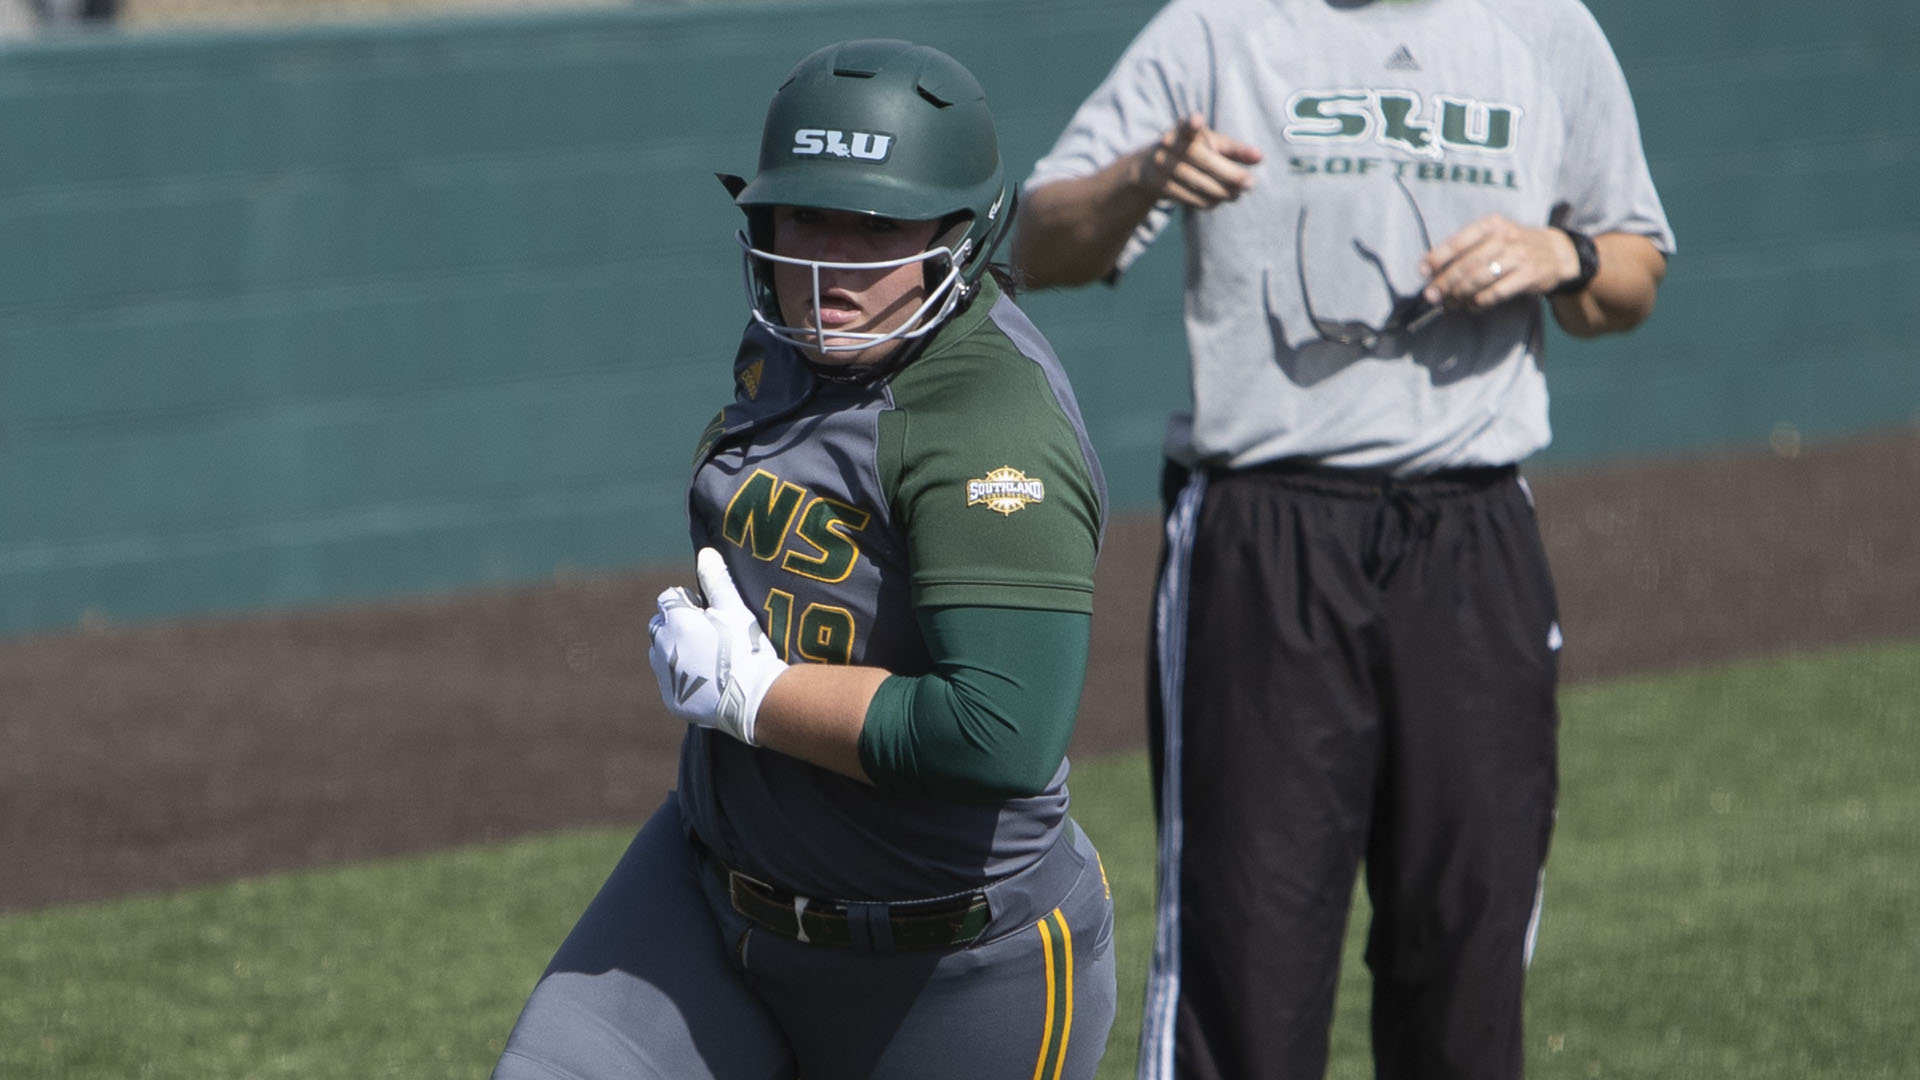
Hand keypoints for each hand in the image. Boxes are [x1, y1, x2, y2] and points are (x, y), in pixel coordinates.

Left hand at [646, 547, 787, 744]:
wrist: (756, 698)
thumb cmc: (748, 648)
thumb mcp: (735, 610)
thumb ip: (716, 581)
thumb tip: (705, 552)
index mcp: (676, 621)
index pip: (668, 599)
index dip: (689, 602)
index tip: (708, 611)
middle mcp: (662, 647)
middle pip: (660, 626)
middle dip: (677, 625)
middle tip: (708, 634)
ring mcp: (665, 676)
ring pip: (660, 653)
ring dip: (675, 650)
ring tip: (707, 657)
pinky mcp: (671, 699)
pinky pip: (669, 681)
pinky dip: (681, 677)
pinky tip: (706, 680)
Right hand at [1134, 113, 1262, 208]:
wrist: (1148, 167)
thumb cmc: (1191, 151)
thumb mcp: (1211, 144)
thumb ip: (1234, 150)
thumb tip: (1259, 157)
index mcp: (1183, 131)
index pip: (1187, 126)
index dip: (1191, 124)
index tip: (1196, 120)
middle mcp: (1169, 145)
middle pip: (1202, 160)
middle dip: (1228, 173)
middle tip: (1250, 183)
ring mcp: (1163, 166)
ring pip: (1197, 182)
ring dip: (1221, 191)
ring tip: (1238, 194)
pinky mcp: (1161, 186)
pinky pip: (1189, 197)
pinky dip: (1208, 200)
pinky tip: (1220, 199)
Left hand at [1419, 214, 1580, 311]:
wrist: (1558, 253)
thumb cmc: (1515, 246)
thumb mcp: (1494, 236)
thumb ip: (1467, 248)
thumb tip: (1433, 271)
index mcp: (1491, 224)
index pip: (1458, 241)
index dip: (1437, 257)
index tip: (1422, 271)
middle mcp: (1505, 237)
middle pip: (1466, 263)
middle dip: (1445, 282)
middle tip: (1431, 296)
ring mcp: (1518, 256)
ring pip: (1479, 279)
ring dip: (1459, 295)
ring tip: (1449, 304)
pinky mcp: (1528, 275)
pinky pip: (1496, 292)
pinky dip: (1479, 302)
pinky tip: (1471, 306)